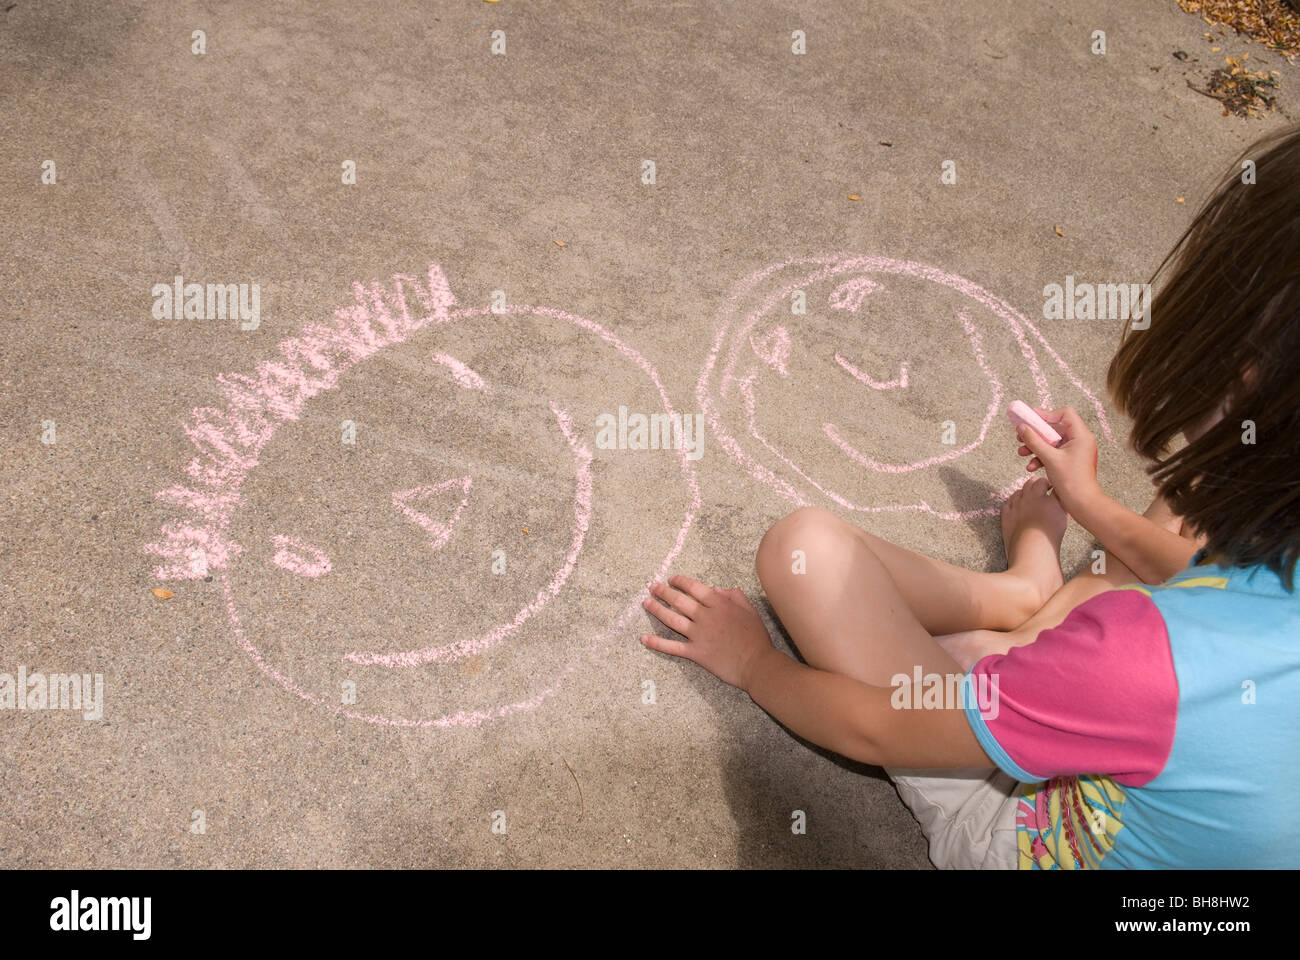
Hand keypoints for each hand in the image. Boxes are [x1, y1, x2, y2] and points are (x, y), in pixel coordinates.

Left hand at [640, 574, 773, 689]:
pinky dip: (656, 643)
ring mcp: (699, 635)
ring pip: (672, 619)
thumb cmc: (756, 637)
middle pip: (679, 600)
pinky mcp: (695, 652)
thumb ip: (734, 596)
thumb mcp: (750, 610)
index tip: (671, 579)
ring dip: (656, 610)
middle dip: (663, 591)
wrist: (757, 663)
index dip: (680, 581)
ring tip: (645, 602)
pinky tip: (644, 638)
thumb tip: (717, 589)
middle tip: (652, 586)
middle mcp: (706, 617)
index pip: (694, 587)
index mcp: (719, 604)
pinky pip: (672, 646)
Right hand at [1015, 406, 1101, 514]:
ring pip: (1051, 442)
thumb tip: (1022, 427)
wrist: (1081, 503)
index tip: (1030, 418)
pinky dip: (1041, 457)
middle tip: (1021, 434)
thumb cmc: (1072, 480)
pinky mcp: (1069, 461)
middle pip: (1055, 428)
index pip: (1065, 414)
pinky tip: (1031, 467)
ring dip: (1035, 446)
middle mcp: (1079, 441)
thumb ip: (1034, 441)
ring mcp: (1074, 451)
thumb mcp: (1049, 458)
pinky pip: (1053, 453)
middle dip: (1036, 433)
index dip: (1047, 414)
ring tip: (1021, 452)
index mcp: (1081, 435)